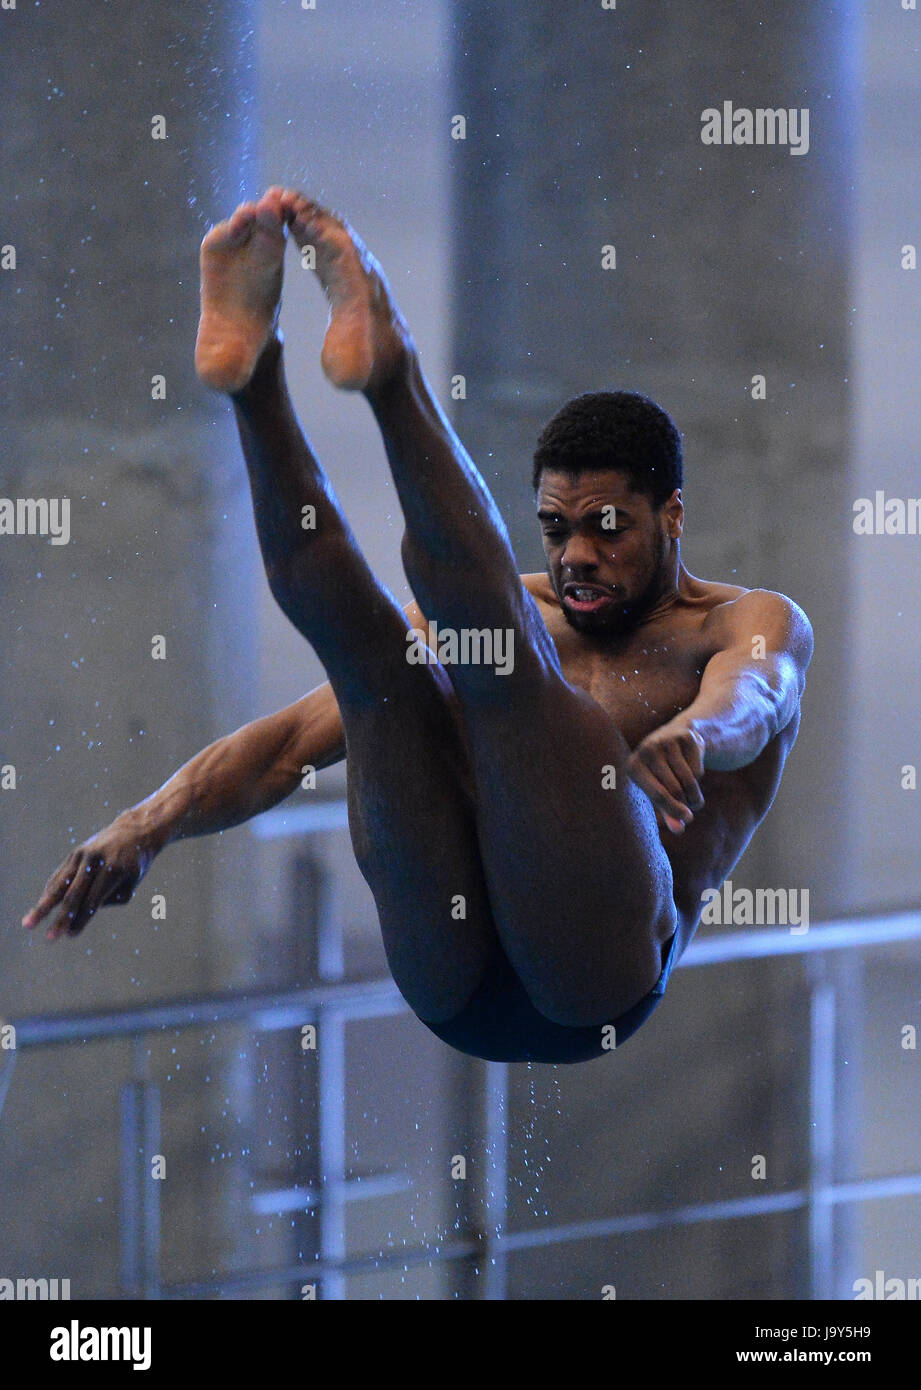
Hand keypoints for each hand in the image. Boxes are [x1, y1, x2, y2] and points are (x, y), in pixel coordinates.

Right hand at [21, 815, 157, 939]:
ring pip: (59, 884)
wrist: (133, 831)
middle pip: (73, 894)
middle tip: (50, 938)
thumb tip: (80, 913)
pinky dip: (50, 893)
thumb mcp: (130, 884)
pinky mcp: (74, 854)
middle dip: (60, 918)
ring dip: (43, 907)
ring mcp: (81, 855)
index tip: (70, 935)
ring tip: (28, 924)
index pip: (92, 900)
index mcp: (112, 870)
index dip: (81, 919)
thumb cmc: (134, 864)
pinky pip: (59, 876)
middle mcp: (94, 861)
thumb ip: (108, 899)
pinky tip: (41, 908)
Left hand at [626, 721, 705, 834]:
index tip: (687, 819)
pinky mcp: (685, 737)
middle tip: (690, 807)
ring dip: (695, 794)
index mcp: (633, 767)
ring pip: (688, 780)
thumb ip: (667, 812)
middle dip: (685, 802)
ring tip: (694, 798)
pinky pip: (698, 768)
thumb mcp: (660, 791)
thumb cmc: (662, 772)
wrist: (677, 735)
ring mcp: (665, 741)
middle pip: (675, 789)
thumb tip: (679, 830)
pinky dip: (699, 776)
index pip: (657, 794)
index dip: (673, 810)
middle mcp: (646, 751)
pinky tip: (693, 771)